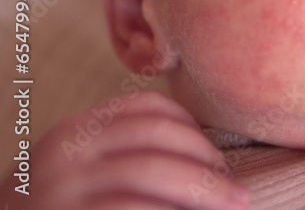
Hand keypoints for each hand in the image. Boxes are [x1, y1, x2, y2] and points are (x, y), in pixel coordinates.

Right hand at [1, 91, 249, 208]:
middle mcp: (69, 149)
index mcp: (78, 129)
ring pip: (154, 171)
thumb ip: (124, 155)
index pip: (147, 106)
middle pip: (159, 135)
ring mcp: (65, 186)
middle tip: (237, 191)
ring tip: (234, 204)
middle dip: (208, 161)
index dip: (193, 127)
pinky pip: (135, 208)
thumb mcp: (80, 173)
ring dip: (204, 189)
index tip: (217, 157)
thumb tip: (207, 162)